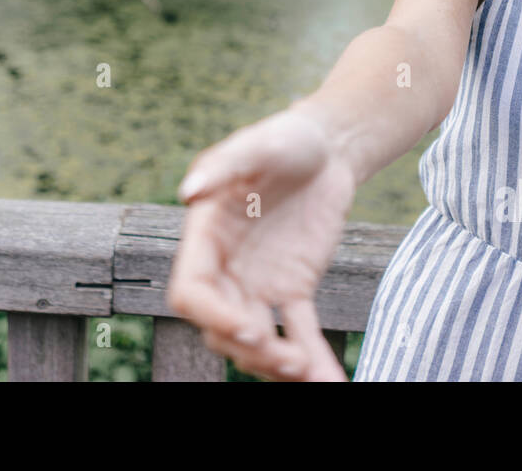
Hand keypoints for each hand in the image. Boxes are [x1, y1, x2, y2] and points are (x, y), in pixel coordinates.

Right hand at [166, 104, 356, 380]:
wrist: (330, 147)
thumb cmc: (287, 137)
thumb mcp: (258, 144)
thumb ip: (225, 164)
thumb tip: (188, 190)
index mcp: (205, 236)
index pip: (192, 292)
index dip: (214, 316)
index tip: (250, 329)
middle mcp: (225, 267)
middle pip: (221, 327)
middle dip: (251, 350)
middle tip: (290, 360)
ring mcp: (258, 284)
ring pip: (256, 341)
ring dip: (277, 365)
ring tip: (313, 376)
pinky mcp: (292, 290)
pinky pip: (298, 332)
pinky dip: (315, 361)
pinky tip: (333, 383)